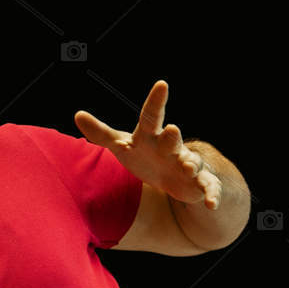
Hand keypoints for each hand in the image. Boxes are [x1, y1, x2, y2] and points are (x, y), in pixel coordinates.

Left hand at [75, 79, 220, 208]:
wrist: (174, 178)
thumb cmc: (145, 156)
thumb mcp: (122, 145)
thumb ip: (101, 133)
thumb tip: (77, 114)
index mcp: (152, 136)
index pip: (151, 116)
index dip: (156, 101)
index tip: (161, 84)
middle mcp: (172, 147)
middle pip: (172, 139)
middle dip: (172, 136)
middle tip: (172, 129)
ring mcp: (188, 164)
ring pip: (192, 162)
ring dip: (191, 164)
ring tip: (187, 166)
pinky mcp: (199, 183)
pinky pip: (208, 188)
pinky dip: (211, 195)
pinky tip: (211, 203)